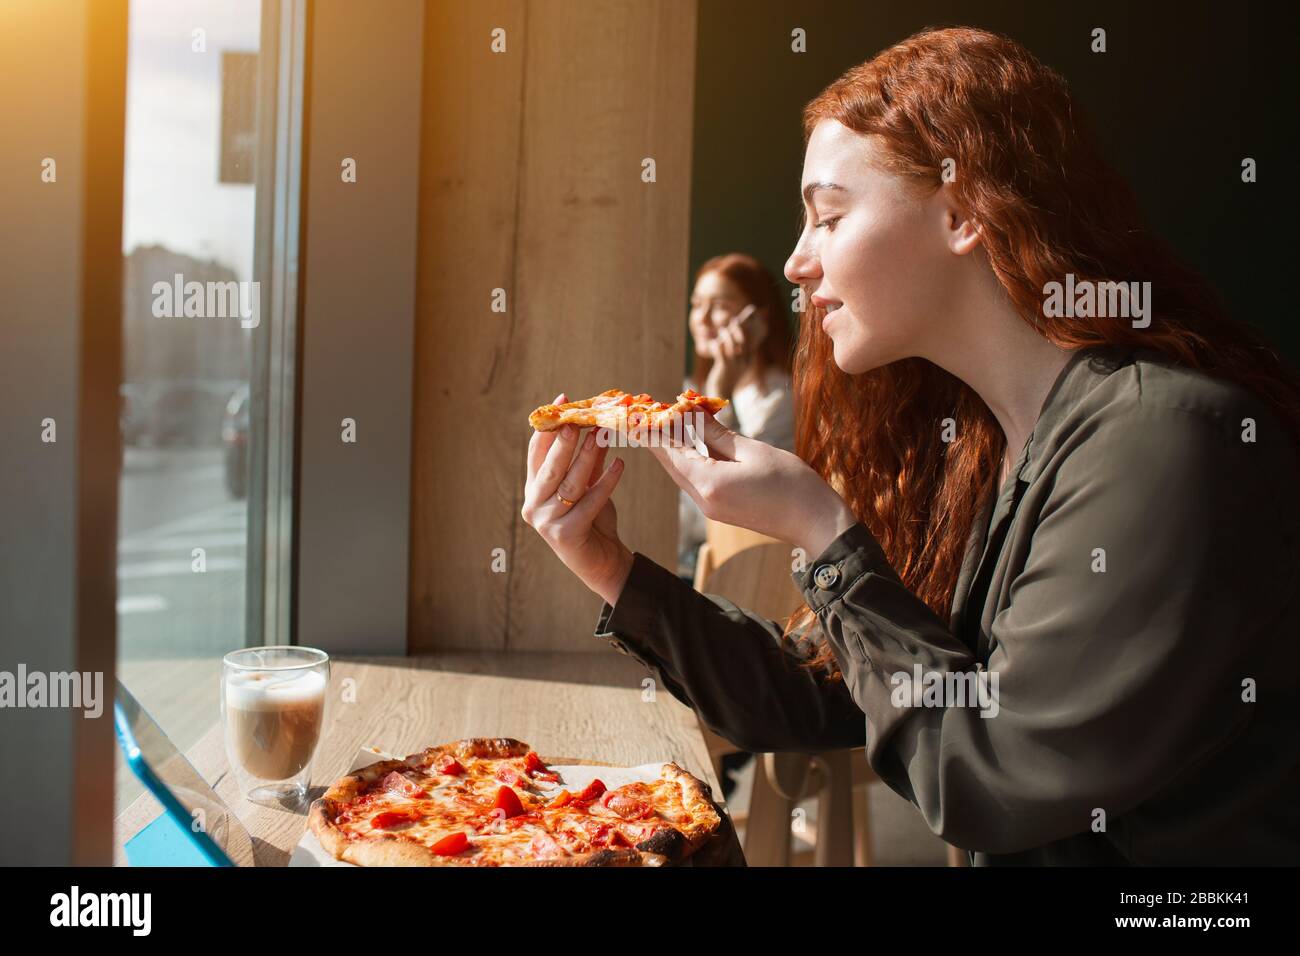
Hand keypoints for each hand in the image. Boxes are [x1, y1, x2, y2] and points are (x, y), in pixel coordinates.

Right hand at [521, 394, 634, 605]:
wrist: (602, 562)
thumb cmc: (593, 521)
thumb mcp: (589, 485)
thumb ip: (590, 459)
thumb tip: (598, 424)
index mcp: (533, 489)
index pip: (536, 452)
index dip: (549, 426)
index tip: (563, 400)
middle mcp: (533, 504)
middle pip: (549, 466)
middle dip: (564, 440)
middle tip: (577, 417)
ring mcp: (546, 521)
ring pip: (569, 483)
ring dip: (586, 457)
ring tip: (600, 435)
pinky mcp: (564, 535)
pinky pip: (589, 502)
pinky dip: (606, 482)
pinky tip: (620, 464)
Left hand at [647, 410, 856, 558]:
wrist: (816, 523)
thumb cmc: (791, 484)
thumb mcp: (753, 451)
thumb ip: (718, 434)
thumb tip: (691, 416)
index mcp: (709, 484)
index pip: (669, 452)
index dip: (655, 429)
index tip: (641, 411)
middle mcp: (703, 500)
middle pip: (672, 464)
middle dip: (662, 437)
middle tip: (653, 411)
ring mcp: (712, 508)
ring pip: (684, 473)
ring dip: (678, 447)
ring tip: (674, 419)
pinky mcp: (722, 510)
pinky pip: (699, 480)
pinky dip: (694, 459)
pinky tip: (697, 442)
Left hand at [699, 306, 766, 397]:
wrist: (722, 393)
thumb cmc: (727, 375)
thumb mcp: (735, 363)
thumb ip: (737, 350)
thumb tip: (732, 334)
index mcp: (749, 359)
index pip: (753, 340)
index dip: (752, 328)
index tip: (753, 316)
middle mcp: (744, 360)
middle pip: (744, 339)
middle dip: (739, 328)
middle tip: (734, 320)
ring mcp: (735, 364)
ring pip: (732, 344)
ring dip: (726, 335)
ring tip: (722, 331)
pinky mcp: (724, 367)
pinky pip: (720, 351)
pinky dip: (715, 345)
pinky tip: (713, 344)